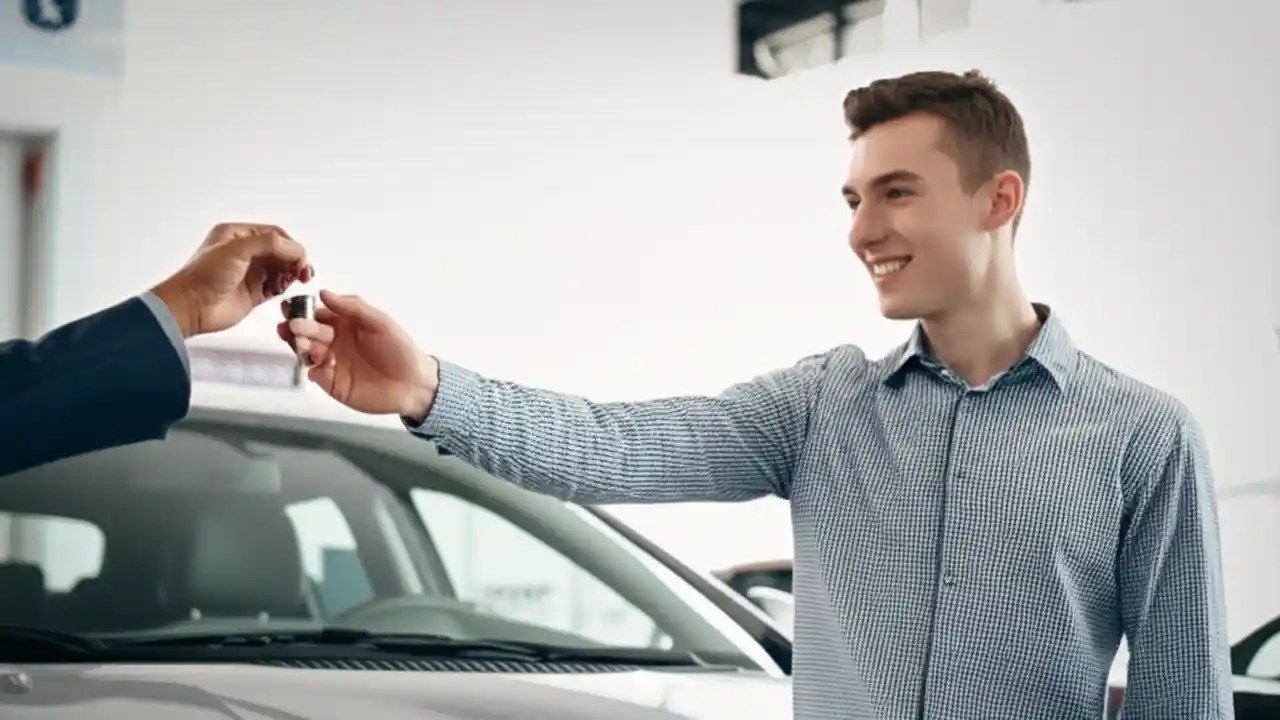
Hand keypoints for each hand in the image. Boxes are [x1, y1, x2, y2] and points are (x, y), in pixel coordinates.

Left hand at [151, 223, 312, 337]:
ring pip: (281, 268)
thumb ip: (270, 244)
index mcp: (238, 235)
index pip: (274, 234)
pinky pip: (276, 286)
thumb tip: (297, 250)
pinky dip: (284, 287)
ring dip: (291, 273)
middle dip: (294, 260)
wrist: (191, 307)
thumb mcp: (237, 249)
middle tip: (303, 272)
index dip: (290, 245)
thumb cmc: (204, 276)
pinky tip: (282, 289)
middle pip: (281, 251)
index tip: (299, 259)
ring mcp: (250, 272)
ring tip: (293, 281)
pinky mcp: (253, 292)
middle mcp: (245, 252)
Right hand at [277, 289, 439, 420]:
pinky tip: (323, 365)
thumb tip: (323, 293)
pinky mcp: (332, 383)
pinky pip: (316, 374)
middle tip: (292, 327)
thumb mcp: (380, 322)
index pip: (317, 313)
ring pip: (307, 352)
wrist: (413, 384)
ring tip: (303, 344)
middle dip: (298, 328)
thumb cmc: (399, 349)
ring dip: (302, 347)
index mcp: (344, 323)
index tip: (290, 307)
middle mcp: (333, 341)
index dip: (303, 310)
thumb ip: (353, 307)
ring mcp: (331, 363)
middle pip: (307, 332)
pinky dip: (315, 369)